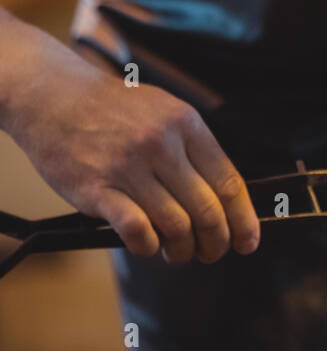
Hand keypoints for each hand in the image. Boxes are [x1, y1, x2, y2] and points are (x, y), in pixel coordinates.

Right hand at [3, 65, 259, 264]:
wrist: (55, 96)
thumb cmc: (113, 108)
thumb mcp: (164, 110)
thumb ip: (193, 148)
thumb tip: (224, 197)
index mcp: (186, 124)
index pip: (228, 182)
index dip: (243, 219)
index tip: (248, 242)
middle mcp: (162, 144)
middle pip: (207, 210)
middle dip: (216, 242)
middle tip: (210, 253)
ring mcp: (128, 166)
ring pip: (175, 226)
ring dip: (182, 250)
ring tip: (177, 253)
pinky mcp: (96, 188)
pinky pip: (136, 230)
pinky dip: (147, 247)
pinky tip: (146, 245)